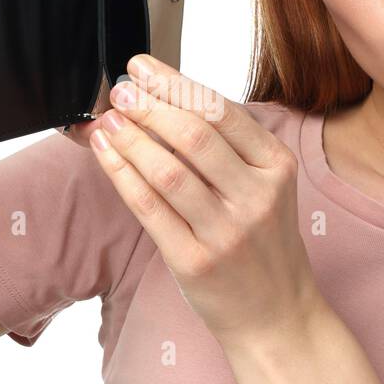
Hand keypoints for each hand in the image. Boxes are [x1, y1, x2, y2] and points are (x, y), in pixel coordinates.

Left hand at [85, 54, 325, 342]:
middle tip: (121, 91)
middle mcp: (256, 198)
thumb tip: (165, 98)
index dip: (176, 84)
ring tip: (108, 119)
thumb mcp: (266, 187)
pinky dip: (122, 176)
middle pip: (194, 137)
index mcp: (276, 168)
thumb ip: (228, 148)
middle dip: (150, 106)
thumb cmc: (263, 244)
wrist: (277, 315)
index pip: (222, 112)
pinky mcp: (194, 262)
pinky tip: (107, 154)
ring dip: (131, 139)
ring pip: (168, 172)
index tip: (143, 67)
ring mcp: (226, 233)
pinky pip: (149, 209)